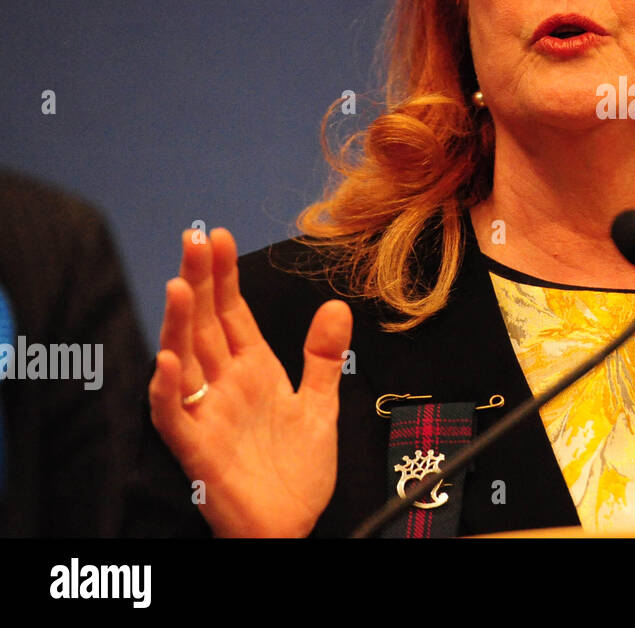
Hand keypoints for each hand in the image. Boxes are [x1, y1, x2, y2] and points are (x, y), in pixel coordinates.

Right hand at [148, 227, 351, 536]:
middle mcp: (225, 386)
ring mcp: (207, 415)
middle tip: (193, 239)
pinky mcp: (196, 449)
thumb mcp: (320, 405)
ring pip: (185, 361)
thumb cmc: (296, 472)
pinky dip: (169, 390)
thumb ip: (323, 357)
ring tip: (181, 285)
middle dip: (200, 282)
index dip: (224, 276)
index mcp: (253, 370)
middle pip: (206, 325)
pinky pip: (174, 417)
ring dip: (180, 325)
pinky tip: (170, 363)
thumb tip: (336, 306)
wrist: (290, 527)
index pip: (232, 314)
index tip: (217, 236)